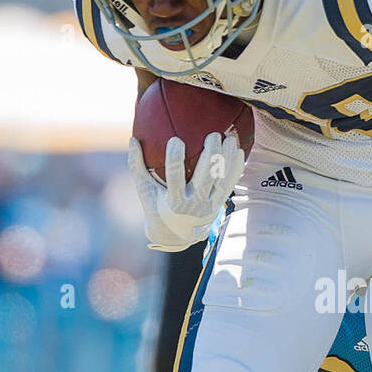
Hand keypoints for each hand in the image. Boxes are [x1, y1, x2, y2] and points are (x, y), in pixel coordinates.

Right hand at [127, 132, 243, 250]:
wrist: (176, 236)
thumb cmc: (157, 207)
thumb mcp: (145, 190)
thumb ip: (137, 166)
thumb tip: (131, 139)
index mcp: (174, 202)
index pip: (175, 178)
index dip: (175, 159)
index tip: (176, 140)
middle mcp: (194, 206)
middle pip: (205, 178)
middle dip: (211, 156)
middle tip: (213, 135)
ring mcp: (210, 207)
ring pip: (222, 180)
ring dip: (227, 159)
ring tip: (230, 138)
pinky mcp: (219, 205)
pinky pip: (230, 184)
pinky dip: (236, 168)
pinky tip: (240, 150)